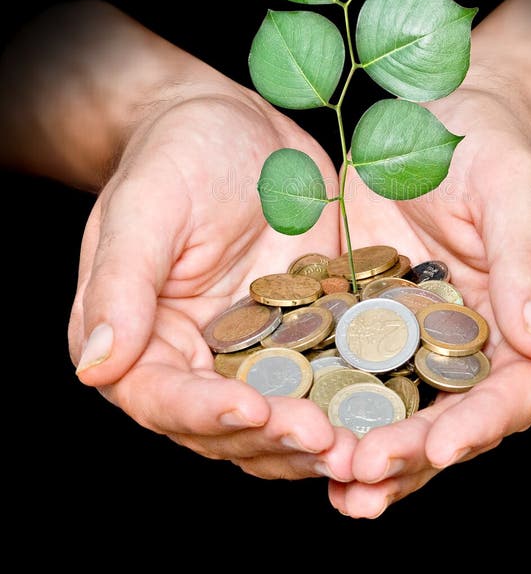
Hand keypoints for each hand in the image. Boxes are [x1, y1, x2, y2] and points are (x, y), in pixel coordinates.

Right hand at [68, 89, 355, 480]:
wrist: (239, 125)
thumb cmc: (178, 151)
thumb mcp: (146, 205)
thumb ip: (121, 285)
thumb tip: (97, 365)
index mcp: (141, 339)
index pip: (163, 399)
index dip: (206, 413)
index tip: (253, 411)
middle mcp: (194, 360)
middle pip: (228, 428)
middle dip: (276, 441)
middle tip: (330, 444)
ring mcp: (253, 354)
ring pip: (279, 421)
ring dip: (319, 441)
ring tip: (367, 447)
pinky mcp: (303, 338)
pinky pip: (326, 381)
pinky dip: (351, 402)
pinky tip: (391, 410)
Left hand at [328, 84, 530, 516]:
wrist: (434, 115)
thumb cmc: (490, 137)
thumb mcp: (513, 184)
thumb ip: (525, 259)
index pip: (526, 385)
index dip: (484, 421)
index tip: (441, 448)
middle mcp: (501, 340)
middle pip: (465, 414)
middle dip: (418, 452)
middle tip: (365, 476)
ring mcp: (441, 339)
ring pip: (416, 410)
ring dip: (381, 451)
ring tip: (340, 488)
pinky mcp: (390, 326)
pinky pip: (368, 376)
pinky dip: (344, 410)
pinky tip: (310, 436)